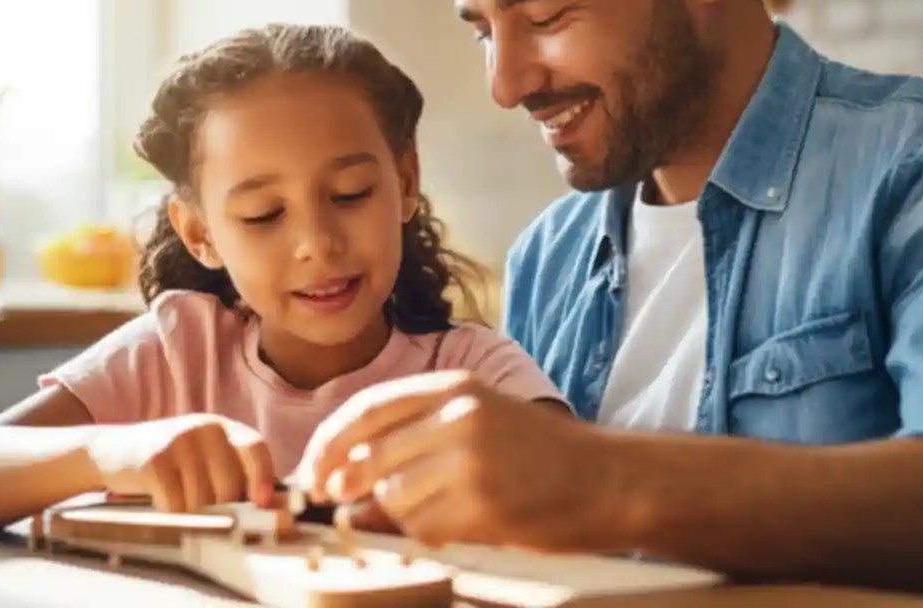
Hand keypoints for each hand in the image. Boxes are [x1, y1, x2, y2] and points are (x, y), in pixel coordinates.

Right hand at [86, 414, 274, 511]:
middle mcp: (204, 428)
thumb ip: (231, 470)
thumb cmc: (166, 461)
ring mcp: (179, 441)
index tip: (261, 503)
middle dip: (218, 505)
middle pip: (229, 484)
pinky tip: (157, 496)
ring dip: (189, 509)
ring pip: (202, 499)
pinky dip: (168, 510)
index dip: (262, 478)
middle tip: (197, 500)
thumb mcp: (202, 454)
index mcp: (222, 427)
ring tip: (174, 494)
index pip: (256, 450)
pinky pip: (176, 504)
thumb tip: (264, 504)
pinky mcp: (155, 460)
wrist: (110, 450)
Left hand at [296, 371, 616, 549]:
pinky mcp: (484, 506)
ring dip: (399, 516)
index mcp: (454, 387)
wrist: (610, 478)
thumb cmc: (541, 453)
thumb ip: (415, 434)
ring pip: (394, 499)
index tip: (313, 474)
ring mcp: (471, 462)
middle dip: (349, 487)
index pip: (365, 410)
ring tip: (440, 511)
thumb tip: (342, 480)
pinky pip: (425, 530)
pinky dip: (429, 535)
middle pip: (369, 458)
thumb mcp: (480, 418)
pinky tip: (462, 525)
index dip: (328, 445)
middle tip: (343, 505)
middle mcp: (458, 418)